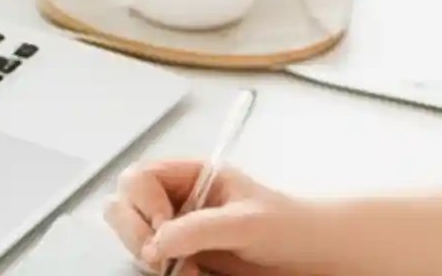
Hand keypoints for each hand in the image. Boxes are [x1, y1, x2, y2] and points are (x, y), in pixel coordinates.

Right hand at [105, 160, 323, 275]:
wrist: (318, 260)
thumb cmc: (292, 228)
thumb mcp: (248, 222)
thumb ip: (201, 228)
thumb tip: (158, 241)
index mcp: (190, 177)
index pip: (139, 177)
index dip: (142, 200)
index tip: (163, 225)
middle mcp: (176, 201)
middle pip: (123, 206)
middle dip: (136, 232)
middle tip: (161, 256)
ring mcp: (176, 232)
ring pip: (131, 238)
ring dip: (147, 256)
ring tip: (184, 268)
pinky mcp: (181, 260)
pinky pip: (150, 264)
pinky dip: (160, 272)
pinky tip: (188, 275)